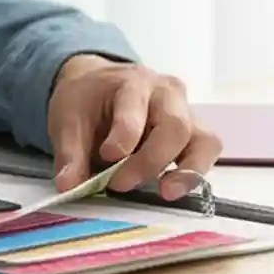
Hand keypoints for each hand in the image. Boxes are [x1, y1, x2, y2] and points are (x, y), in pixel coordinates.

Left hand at [47, 56, 221, 200]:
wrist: (99, 87)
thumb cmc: (86, 100)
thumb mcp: (67, 119)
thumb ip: (69, 153)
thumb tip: (68, 186)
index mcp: (133, 81)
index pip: (135, 107)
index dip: (125, 134)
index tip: (107, 156)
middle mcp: (168, 94)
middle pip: (175, 126)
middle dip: (150, 160)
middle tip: (120, 184)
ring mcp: (187, 114)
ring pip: (204, 141)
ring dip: (187, 171)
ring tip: (166, 193)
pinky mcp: (195, 135)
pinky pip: (206, 154)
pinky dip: (194, 174)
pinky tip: (171, 190)